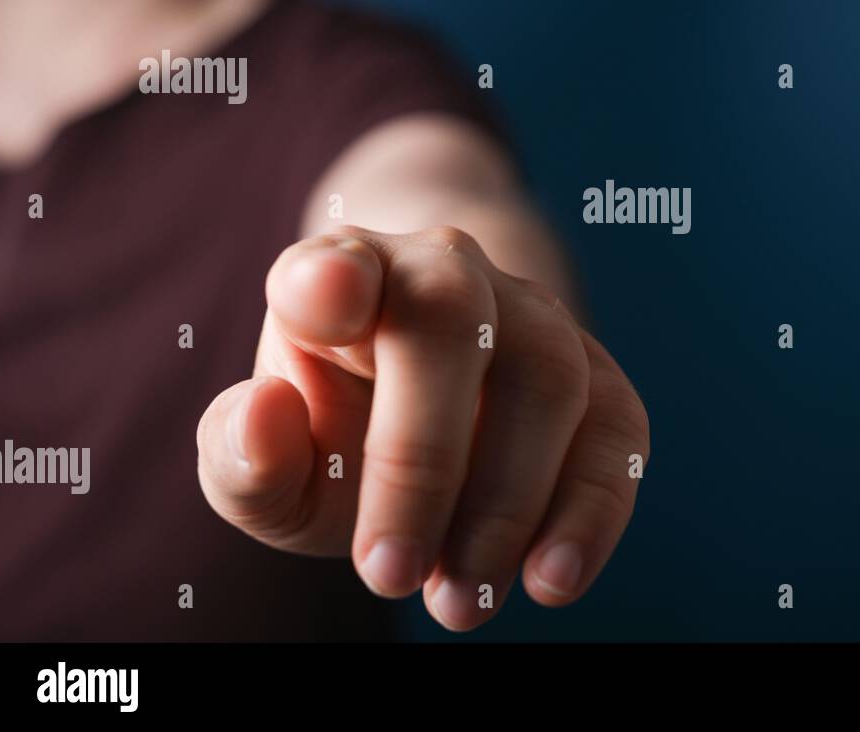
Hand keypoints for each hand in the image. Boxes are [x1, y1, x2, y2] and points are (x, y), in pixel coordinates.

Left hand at [196, 226, 648, 630]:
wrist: (435, 405)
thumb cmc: (337, 429)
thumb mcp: (267, 457)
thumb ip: (242, 451)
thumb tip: (266, 414)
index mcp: (342, 279)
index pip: (336, 259)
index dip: (332, 277)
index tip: (324, 303)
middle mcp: (444, 275)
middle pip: (452, 321)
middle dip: (423, 457)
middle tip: (390, 577)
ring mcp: (533, 317)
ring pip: (548, 376)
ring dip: (508, 503)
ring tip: (462, 600)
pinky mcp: (598, 375)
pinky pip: (617, 428)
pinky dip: (593, 510)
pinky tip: (551, 581)